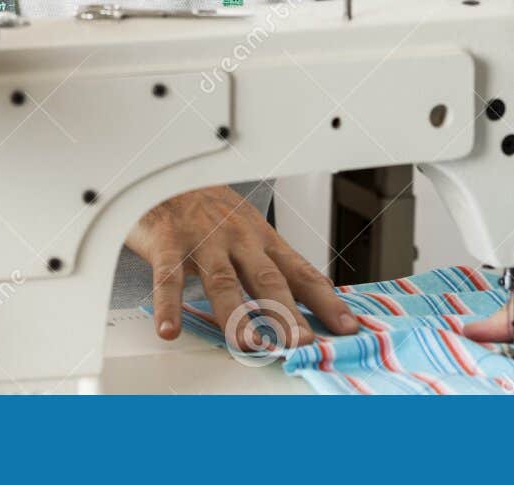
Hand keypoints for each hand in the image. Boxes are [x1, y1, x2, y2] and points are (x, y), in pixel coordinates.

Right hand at [125, 185, 359, 349]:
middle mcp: (239, 239)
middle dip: (286, 313)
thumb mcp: (250, 229)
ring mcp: (204, 241)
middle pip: (267, 280)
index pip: (302, 273)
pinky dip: (169, 305)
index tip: (347, 328)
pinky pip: (169, 277)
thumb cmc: (209, 206)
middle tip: (300, 341)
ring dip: (236, 314)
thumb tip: (316, 293)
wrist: (166, 171)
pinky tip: (170, 328)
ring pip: (223, 282)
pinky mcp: (169, 242)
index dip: (326, 301)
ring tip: (246, 343)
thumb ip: (276, 265)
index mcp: (263, 239)